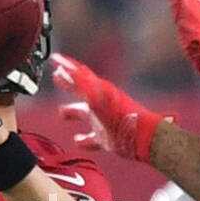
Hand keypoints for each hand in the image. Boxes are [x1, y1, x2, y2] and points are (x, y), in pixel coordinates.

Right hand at [53, 53, 173, 162]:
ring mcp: (103, 121)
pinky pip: (91, 138)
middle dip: (68, 85)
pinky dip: (83, 139)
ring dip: (72, 112)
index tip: (56, 59)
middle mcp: (100, 104)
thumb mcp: (98, 97)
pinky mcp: (107, 138)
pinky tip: (78, 141)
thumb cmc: (124, 116)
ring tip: (62, 113)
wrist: (143, 137)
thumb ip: (81, 83)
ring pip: (84, 114)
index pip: (79, 74)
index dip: (67, 66)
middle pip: (81, 91)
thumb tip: (65, 70)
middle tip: (57, 78)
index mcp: (99, 91)